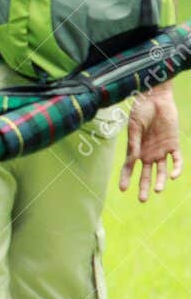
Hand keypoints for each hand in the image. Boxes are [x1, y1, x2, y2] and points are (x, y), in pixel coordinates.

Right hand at [122, 86, 181, 202]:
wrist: (156, 99)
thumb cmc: (140, 110)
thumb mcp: (134, 127)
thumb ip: (134, 143)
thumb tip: (132, 159)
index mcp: (135, 149)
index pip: (129, 167)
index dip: (125, 178)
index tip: (122, 189)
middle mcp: (148, 153)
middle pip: (146, 174)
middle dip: (143, 187)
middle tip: (142, 200)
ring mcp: (161, 150)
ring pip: (162, 171)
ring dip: (160, 181)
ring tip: (157, 190)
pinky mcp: (173, 145)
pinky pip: (176, 161)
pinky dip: (176, 169)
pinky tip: (173, 176)